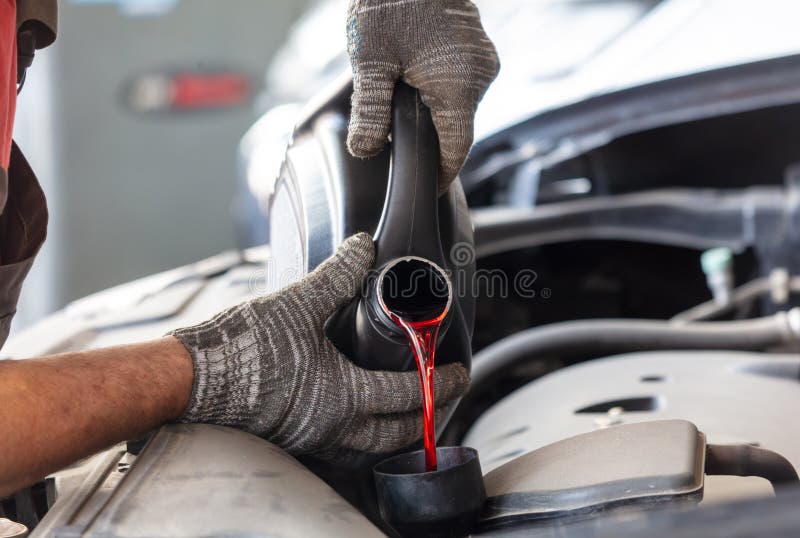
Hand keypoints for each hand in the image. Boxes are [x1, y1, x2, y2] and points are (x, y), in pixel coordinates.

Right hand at [171, 233, 469, 460]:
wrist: (192, 378)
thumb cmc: (243, 347)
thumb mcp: (298, 304)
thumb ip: (338, 276)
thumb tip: (363, 247)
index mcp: (345, 395)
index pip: (411, 394)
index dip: (441, 381)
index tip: (458, 373)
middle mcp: (334, 426)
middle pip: (397, 434)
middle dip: (427, 418)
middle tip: (440, 398)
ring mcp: (312, 438)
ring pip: (369, 448)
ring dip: (394, 434)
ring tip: (404, 413)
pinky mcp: (291, 438)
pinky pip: (340, 449)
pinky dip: (360, 438)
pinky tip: (354, 417)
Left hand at [346, 0, 499, 193]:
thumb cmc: (390, 1)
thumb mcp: (370, 60)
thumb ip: (370, 110)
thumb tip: (365, 150)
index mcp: (459, 85)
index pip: (457, 148)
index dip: (441, 173)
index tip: (426, 187)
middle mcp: (480, 76)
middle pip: (456, 127)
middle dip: (427, 137)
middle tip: (394, 138)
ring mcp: (482, 60)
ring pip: (457, 105)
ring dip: (430, 110)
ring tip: (398, 99)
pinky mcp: (476, 50)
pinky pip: (459, 84)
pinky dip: (437, 91)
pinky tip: (411, 80)